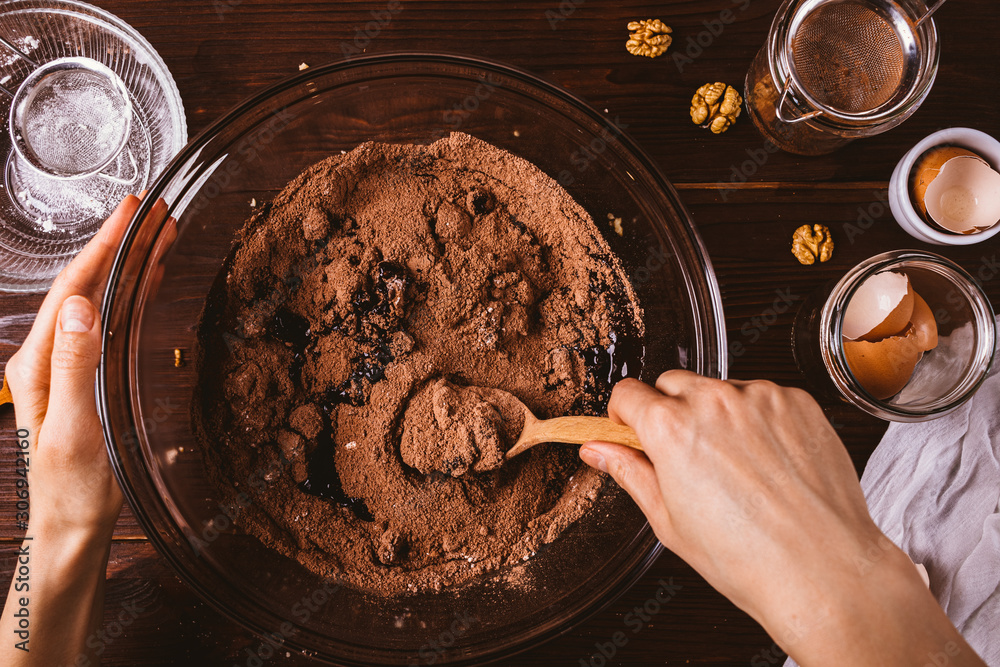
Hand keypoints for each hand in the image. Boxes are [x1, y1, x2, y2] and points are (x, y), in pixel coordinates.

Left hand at [5, 195, 140, 537]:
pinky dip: (131, 295)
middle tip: (151, 211)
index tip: (128, 214)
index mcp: (38, 363)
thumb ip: (77, 365)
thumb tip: (82, 307)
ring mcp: (69, 365)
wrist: (72, 526)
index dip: (101, 247)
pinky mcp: (89, 376)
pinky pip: (111, 323)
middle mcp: (50, 357)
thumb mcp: (76, 428)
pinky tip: (148, 280)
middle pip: (87, 286)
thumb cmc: (72, 487)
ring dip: (129, 266)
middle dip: (119, 245)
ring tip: (159, 234)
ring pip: (101, 300)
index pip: (72, 290)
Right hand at [580, 372, 984, 666]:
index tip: (633, 430)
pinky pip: (763, 397)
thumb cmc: (747, 557)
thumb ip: (629, 472)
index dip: (625, 415)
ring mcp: (760, 397)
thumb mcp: (668, 520)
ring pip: (720, 389)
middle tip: (687, 455)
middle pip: (672, 383)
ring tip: (736, 466)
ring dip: (717, 413)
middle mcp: (713, 401)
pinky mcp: (797, 401)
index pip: (627, 392)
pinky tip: (767, 462)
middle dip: (670, 410)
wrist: (822, 570)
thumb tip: (598, 451)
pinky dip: (759, 419)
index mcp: (670, 428)